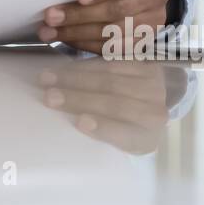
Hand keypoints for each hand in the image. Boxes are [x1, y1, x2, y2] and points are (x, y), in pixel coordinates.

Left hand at [36, 0, 169, 55]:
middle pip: (117, 9)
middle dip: (80, 15)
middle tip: (51, 16)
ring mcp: (152, 21)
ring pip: (113, 32)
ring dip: (77, 33)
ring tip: (49, 31)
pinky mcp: (144, 41)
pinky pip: (113, 48)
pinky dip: (86, 45)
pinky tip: (66, 40)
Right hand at [37, 60, 170, 154]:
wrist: (150, 104)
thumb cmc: (124, 128)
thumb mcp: (116, 142)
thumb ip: (101, 133)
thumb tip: (69, 118)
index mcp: (145, 140)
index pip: (126, 135)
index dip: (104, 128)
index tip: (80, 122)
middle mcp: (154, 114)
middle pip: (114, 103)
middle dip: (78, 99)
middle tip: (49, 96)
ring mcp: (152, 87)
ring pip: (110, 79)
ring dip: (75, 78)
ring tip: (49, 78)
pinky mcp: (145, 65)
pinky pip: (110, 62)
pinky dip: (85, 65)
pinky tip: (66, 67)